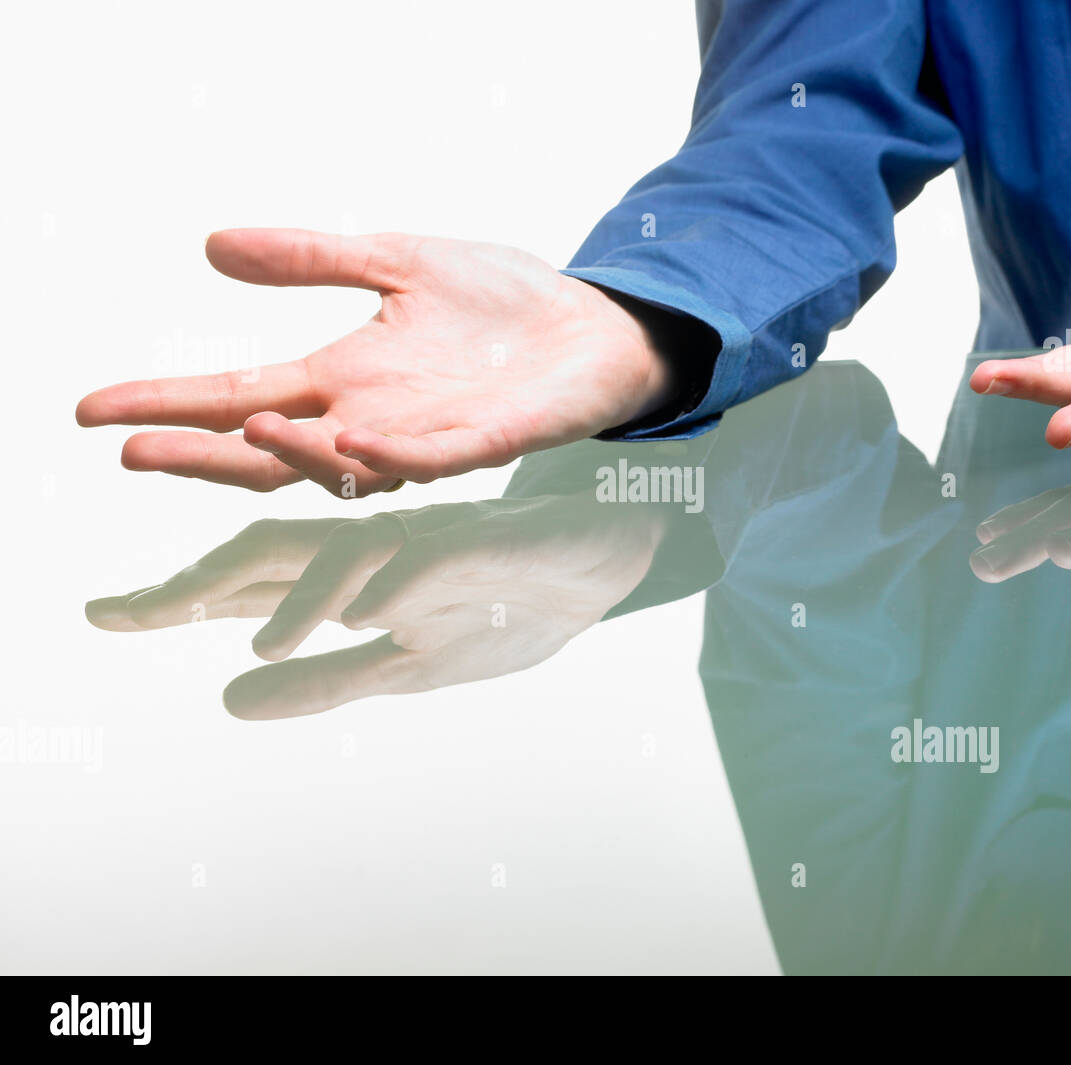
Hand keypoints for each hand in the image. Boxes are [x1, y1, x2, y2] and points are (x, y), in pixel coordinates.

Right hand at [76, 230, 677, 495]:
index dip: (171, 405)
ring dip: (297, 452)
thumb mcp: (398, 262)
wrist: (594, 324)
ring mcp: (431, 437)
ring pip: (348, 466)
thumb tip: (212, 244)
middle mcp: (375, 419)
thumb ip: (314, 258)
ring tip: (245, 429)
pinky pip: (438, 458)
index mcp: (347, 381)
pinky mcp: (491, 438)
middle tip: (133, 450)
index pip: (240, 400)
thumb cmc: (503, 302)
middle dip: (204, 455)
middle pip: (273, 452)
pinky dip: (398, 453)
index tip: (96, 411)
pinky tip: (359, 439)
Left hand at [87, 491, 666, 717]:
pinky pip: (421, 559)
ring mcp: (424, 537)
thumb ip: (325, 679)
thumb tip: (230, 697)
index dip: (176, 600)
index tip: (106, 616)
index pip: (251, 584)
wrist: (599, 565)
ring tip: (232, 624)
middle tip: (118, 613)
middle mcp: (375, 543)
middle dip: (193, 584)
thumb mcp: (408, 664)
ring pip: (337, 546)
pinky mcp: (480, 538)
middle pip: (269, 552)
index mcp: (354, 571)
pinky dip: (383, 582)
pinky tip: (356, 613)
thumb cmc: (504, 603)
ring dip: (278, 585)